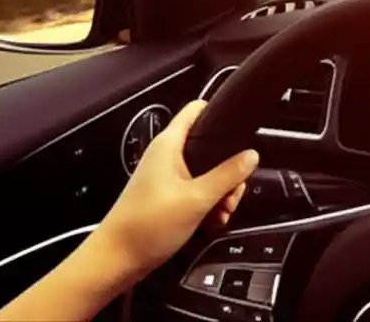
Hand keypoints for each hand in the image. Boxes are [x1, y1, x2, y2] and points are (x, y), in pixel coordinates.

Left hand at [94, 100, 258, 279]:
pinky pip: (197, 192)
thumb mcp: (197, 199)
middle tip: (231, 192)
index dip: (219, 112)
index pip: (196, 110)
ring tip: (221, 212)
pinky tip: (212, 221)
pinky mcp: (167, 197)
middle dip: (228, 170)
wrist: (118, 258)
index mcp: (169, 145)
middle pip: (210, 148)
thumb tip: (251, 156)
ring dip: (220, 192)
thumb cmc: (148, 225)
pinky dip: (208, 205)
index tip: (239, 128)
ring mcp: (167, 177)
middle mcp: (167, 156)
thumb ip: (228, 175)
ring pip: (207, 173)